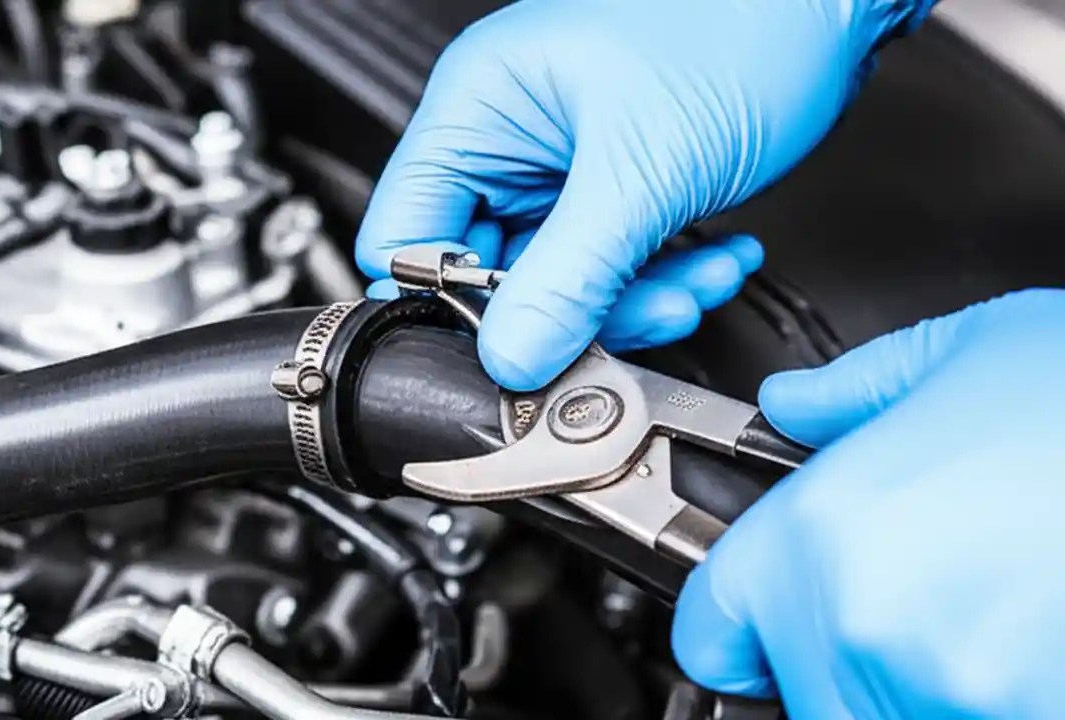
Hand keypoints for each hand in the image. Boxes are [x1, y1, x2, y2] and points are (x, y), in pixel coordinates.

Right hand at [356, 0, 933, 390]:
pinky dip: (661, 276)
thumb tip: (511, 357)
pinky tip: (711, 258)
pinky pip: (609, 263)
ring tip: (692, 281)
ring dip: (630, 300)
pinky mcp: (611, 183)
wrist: (832, 2)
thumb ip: (569, 277)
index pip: (408, 234)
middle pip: (488, 271)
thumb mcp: (643, 168)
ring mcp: (559, 162)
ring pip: (558, 280)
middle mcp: (507, 134)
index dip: (450, 302)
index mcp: (477, 106)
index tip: (513, 341)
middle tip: (628, 318)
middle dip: (568, 310)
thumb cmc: (742, 20)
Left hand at [673, 289, 1064, 718]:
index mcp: (822, 536)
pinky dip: (987, 689)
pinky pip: (970, 713)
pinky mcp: (1031, 715)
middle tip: (909, 602)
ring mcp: (950, 694)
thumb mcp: (963, 355)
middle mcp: (865, 630)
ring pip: (884, 715)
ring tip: (984, 607)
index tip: (758, 626)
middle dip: (834, 660)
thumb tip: (794, 407)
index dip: (735, 627)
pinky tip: (1024, 634)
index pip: (711, 632)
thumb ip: (851, 394)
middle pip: (800, 695)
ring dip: (915, 682)